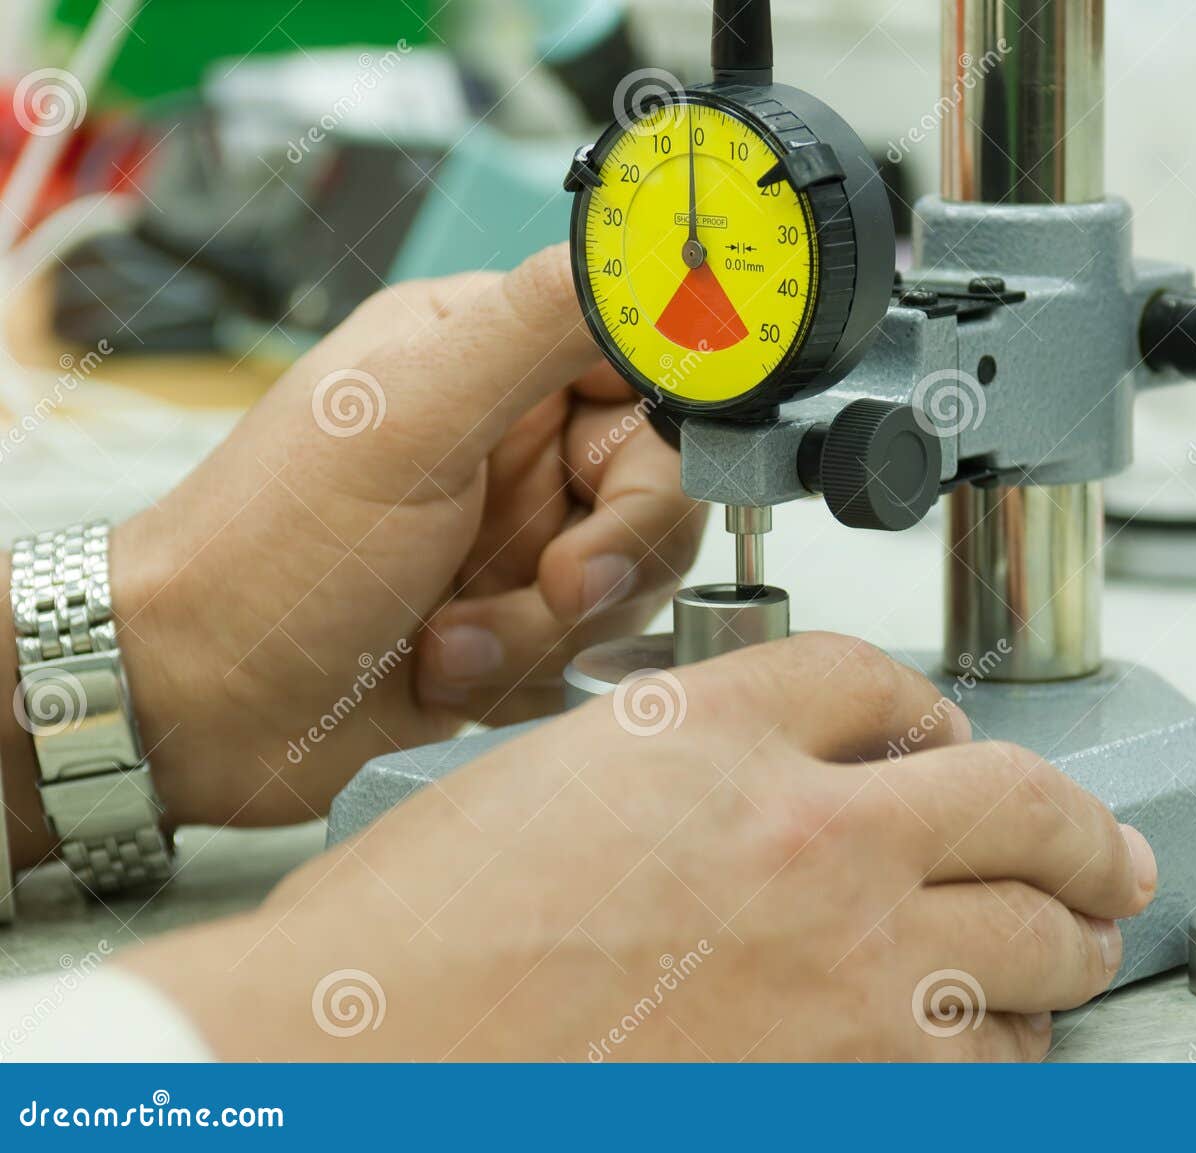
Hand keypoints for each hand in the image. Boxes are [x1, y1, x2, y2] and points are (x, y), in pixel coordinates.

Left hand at [104, 246, 704, 831]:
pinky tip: (442, 670)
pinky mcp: (519, 624)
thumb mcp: (407, 421)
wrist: (199, 708)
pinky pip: (592, 651)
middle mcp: (516, 443)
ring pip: (633, 582)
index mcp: (490, 358)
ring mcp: (519, 538)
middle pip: (660, 491)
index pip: (648, 375)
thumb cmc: (268, 554)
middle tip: (551, 587)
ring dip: (544, 630)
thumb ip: (533, 328)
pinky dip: (525, 674)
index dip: (665, 442)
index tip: (630, 493)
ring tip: (449, 638)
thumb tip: (636, 252)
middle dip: (608, 557)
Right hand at [120, 634, 1158, 1060]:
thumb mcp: (546, 774)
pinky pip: (985, 1058)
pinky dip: (1005, 1046)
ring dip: (1062, 941)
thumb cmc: (413, 937)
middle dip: (1078, 829)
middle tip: (1101, 856)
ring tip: (1073, 947)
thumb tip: (761, 791)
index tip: (940, 736)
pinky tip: (997, 1043)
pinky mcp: (847, 1085)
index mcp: (717, 731)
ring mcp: (844, 968)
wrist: (358, 1060)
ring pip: (1035, 934)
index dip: (921, 705)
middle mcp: (805, 836)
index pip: (875, 680)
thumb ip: (681, 762)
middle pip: (1017, 796)